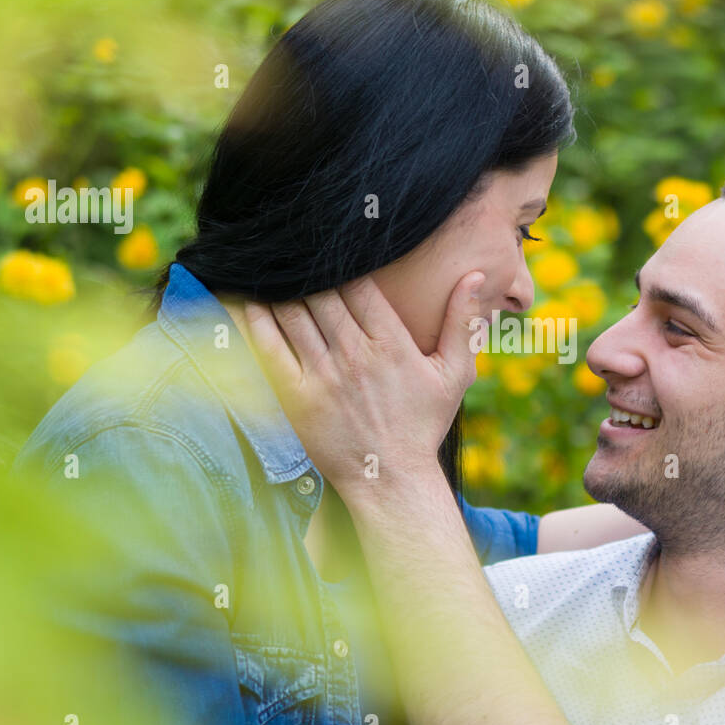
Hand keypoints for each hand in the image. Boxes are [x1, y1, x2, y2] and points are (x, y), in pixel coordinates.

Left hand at [242, 272, 485, 494]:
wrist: (391, 479)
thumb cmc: (424, 425)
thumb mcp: (455, 373)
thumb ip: (462, 322)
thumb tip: (476, 275)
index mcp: (391, 342)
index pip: (357, 284)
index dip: (340, 260)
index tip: (329, 246)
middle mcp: (355, 353)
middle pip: (321, 293)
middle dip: (305, 268)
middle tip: (292, 249)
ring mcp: (324, 375)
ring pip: (293, 313)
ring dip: (278, 287)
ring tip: (267, 267)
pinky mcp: (297, 397)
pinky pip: (269, 348)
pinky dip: (256, 320)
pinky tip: (247, 299)